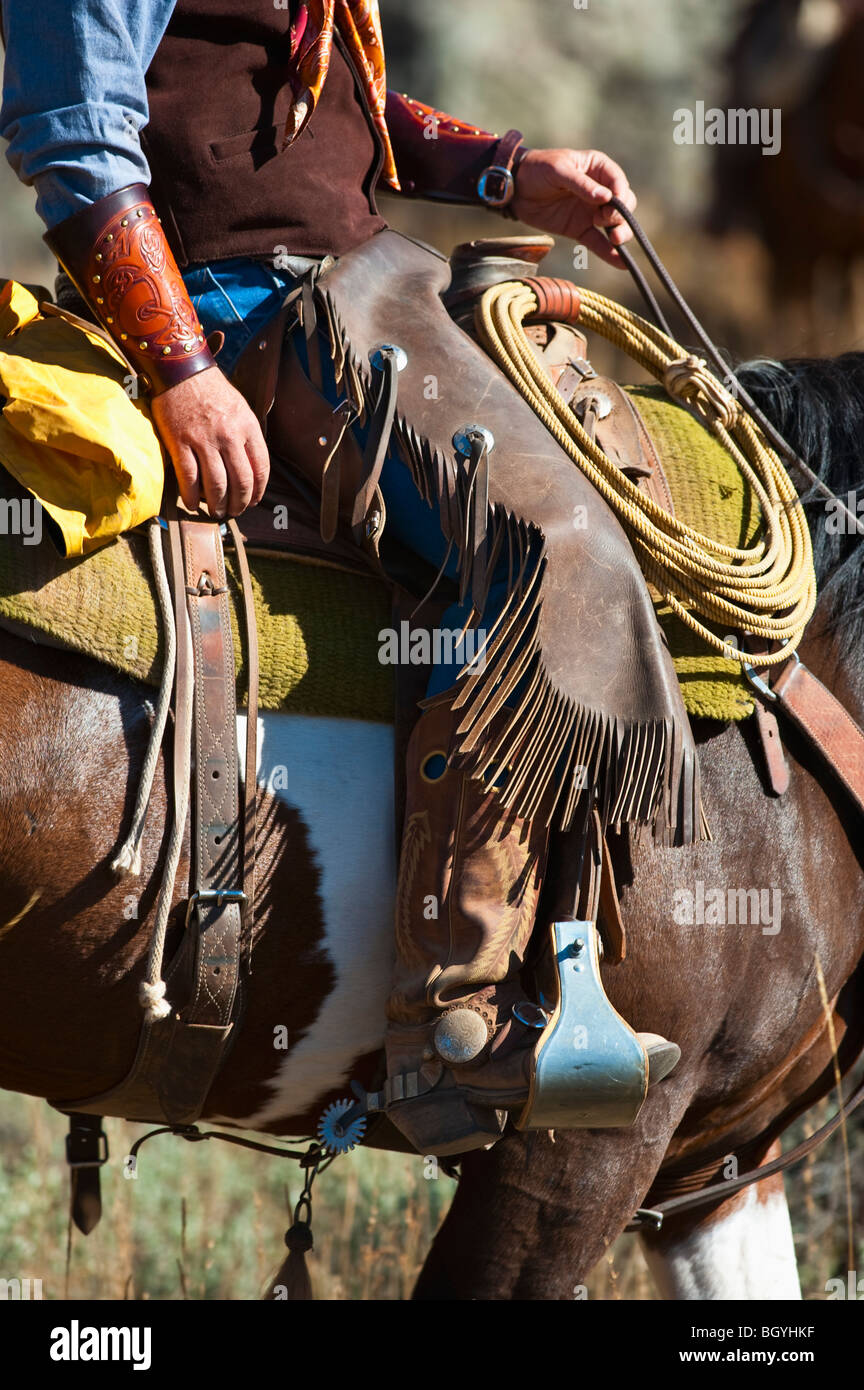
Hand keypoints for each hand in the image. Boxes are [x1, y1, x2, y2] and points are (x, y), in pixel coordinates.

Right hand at [150, 366, 269, 516]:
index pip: (260, 468)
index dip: (258, 491)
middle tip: (234, 512)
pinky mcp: (180, 442)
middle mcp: (229, 435)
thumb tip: (252, 469)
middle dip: (239, 504)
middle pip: (240, 482)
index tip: (253, 501)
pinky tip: (192, 504)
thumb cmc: (212, 390)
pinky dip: (191, 496)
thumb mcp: (241, 408)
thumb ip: (247, 437)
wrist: (182, 369)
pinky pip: (188, 478)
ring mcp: (204, 440)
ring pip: (216, 485)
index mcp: (248, 427)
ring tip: (216, 512)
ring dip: (217, 505)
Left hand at [510, 148, 636, 266]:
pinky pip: (598, 242)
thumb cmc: (539, 169)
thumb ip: (581, 184)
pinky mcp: (580, 230)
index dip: (621, 195)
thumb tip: (606, 198)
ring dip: (620, 233)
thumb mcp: (559, 170)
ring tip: (615, 239)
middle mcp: (600, 191)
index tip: (614, 204)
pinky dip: (609, 253)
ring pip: (615, 225)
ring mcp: (591, 212)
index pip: (618, 182)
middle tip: (603, 220)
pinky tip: (622, 263)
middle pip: (623, 205)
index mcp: (598, 168)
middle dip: (620, 215)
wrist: (516, 188)